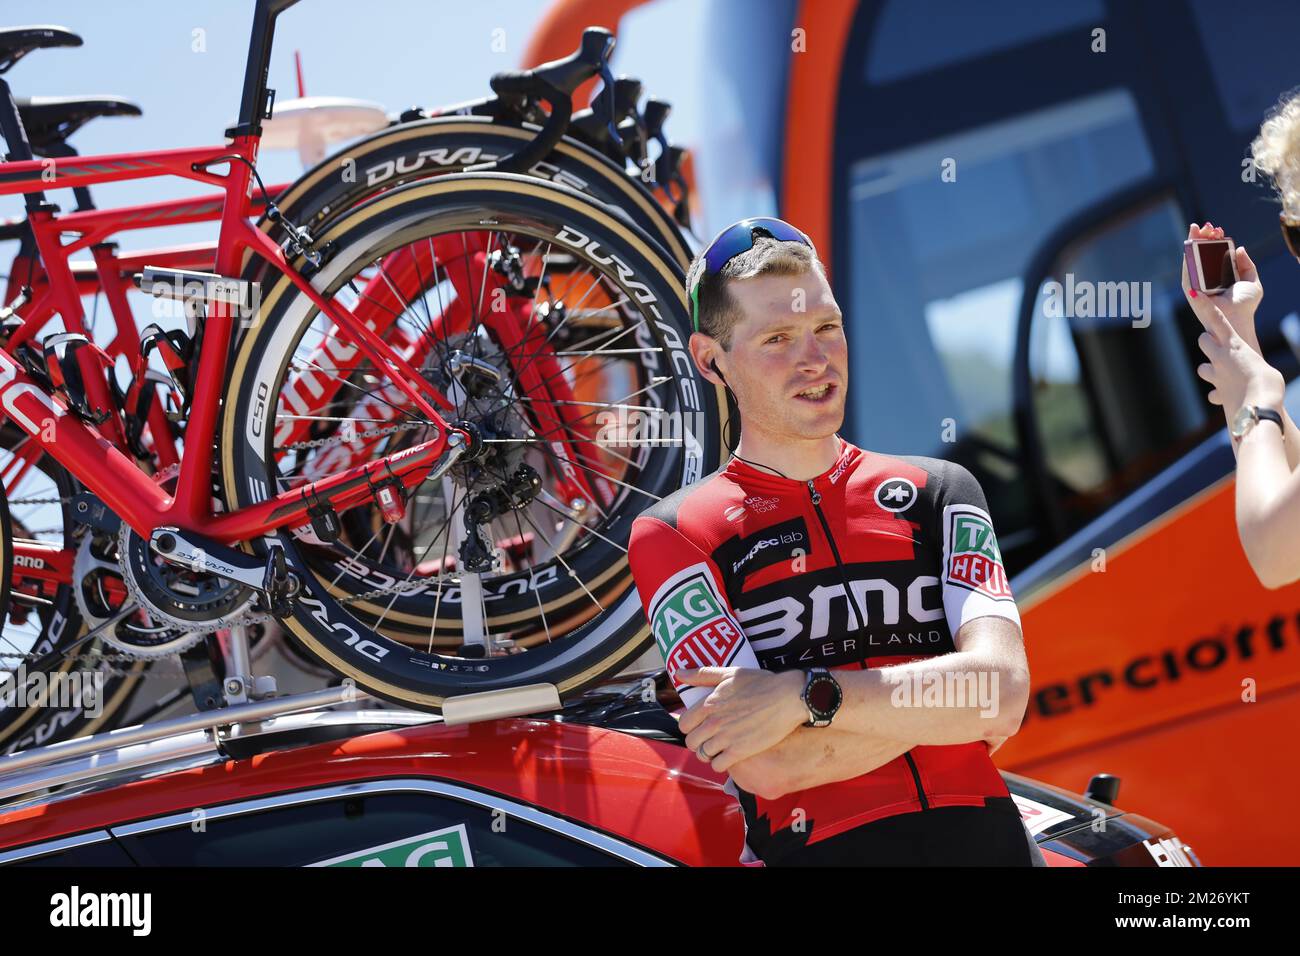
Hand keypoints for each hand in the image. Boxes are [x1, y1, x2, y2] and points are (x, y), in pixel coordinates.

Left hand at [675, 667, 806, 773]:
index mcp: (708, 704)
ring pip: (703, 755)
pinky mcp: (740, 751)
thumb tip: (679, 674)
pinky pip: (718, 766)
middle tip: (709, 739)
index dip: (690, 727)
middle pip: (691, 742)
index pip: (684, 724)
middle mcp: (713, 723)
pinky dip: (721, 763)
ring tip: (718, 748)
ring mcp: (726, 738)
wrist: (787, 698)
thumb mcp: (729, 673)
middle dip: (698, 742)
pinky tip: (728, 756)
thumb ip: (702, 675)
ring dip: (709, 753)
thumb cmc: (760, 683)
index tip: (699, 727)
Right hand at [1181, 222, 1263, 351]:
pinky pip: (1187, 274)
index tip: (1218, 230)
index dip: (1214, 241)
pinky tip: (1189, 247)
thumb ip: (1246, 264)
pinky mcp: (1191, 293)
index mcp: (1219, 276)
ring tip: (1195, 231)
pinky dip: (1187, 260)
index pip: (1213, 255)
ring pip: (1192, 262)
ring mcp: (1198, 285)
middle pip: (1201, 256)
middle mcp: (1207, 279)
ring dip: (1192, 246)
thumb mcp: (1252, 280)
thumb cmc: (1246, 305)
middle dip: (1201, 239)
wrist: (1239, 319)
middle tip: (1204, 226)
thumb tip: (1240, 248)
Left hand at [1194, 296, 1285, 416]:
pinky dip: (1218, 393)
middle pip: (1204, 340)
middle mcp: (1221, 358)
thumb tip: (1244, 373)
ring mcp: (1216, 376)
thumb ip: (1249, 365)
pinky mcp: (1217, 393)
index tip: (1193, 293)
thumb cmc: (1268, 385)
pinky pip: (1213, 392)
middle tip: (1222, 347)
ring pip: (1202, 367)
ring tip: (1225, 374)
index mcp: (1235, 346)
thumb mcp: (1262, 368)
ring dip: (1211, 369)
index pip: (1217, 321)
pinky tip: (1228, 398)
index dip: (1205, 306)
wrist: (1259, 409)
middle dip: (1210, 342)